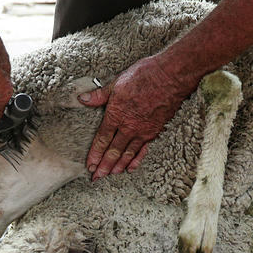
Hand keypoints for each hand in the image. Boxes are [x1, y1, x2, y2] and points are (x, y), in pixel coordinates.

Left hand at [79, 55, 193, 179]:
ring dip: (118, 166)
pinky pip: (143, 150)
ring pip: (127, 154)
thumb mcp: (116, 83)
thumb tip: (82, 99)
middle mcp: (128, 127)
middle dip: (104, 166)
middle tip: (96, 177)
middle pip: (113, 151)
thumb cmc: (144, 76)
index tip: (89, 165)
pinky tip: (130, 168)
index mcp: (116, 115)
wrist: (170, 77)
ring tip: (110, 175)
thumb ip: (99, 95)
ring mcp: (142, 131)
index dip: (95, 154)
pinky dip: (136, 160)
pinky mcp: (154, 131)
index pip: (102, 140)